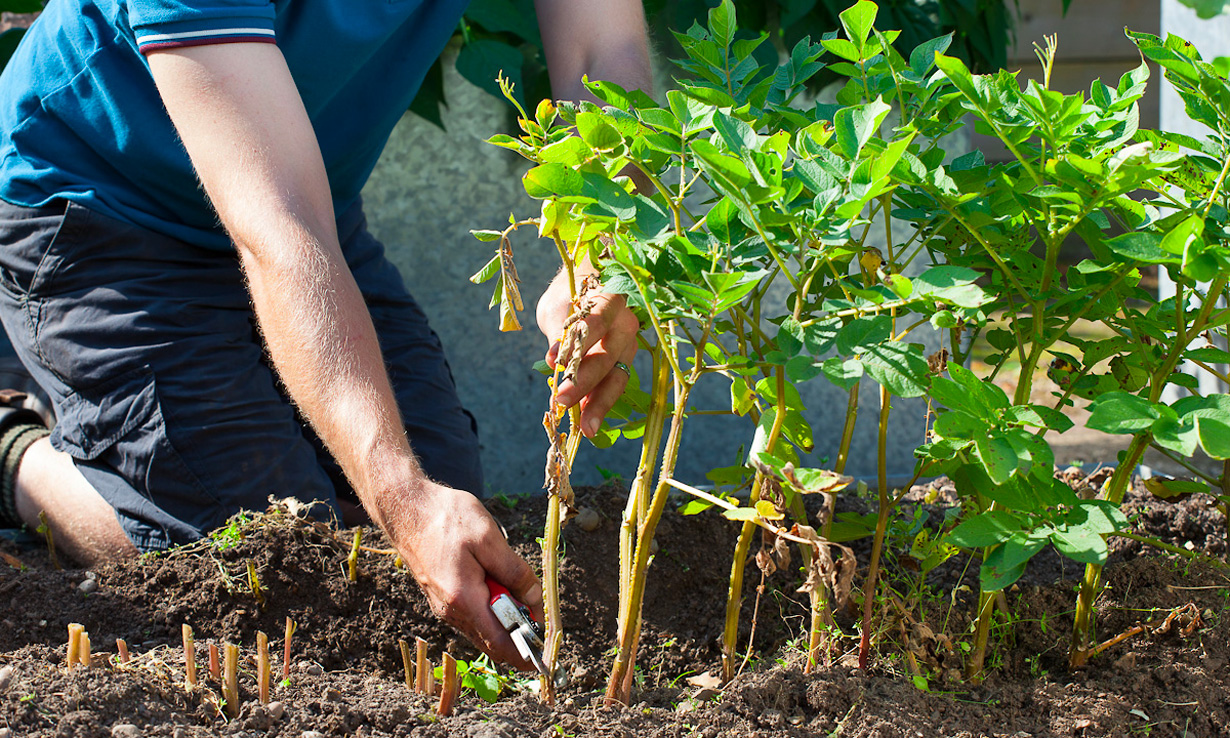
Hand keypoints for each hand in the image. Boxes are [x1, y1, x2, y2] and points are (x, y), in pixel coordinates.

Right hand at [391, 481, 542, 669]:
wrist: (407, 508)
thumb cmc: (447, 518)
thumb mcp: (489, 537)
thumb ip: (514, 571)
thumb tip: (535, 600)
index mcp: (464, 599)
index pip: (500, 644)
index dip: (527, 650)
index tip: (548, 643)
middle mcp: (451, 612)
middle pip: (494, 639)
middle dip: (520, 630)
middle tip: (540, 607)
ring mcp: (445, 608)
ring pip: (484, 628)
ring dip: (506, 616)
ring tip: (519, 587)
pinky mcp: (443, 599)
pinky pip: (474, 616)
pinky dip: (492, 608)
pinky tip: (499, 583)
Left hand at [537, 272, 639, 437]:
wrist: (587, 288)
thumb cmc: (569, 295)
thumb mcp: (557, 308)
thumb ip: (559, 333)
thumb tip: (555, 361)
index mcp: (610, 300)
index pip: (595, 323)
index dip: (575, 345)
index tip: (552, 361)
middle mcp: (626, 323)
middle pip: (607, 356)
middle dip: (584, 382)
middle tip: (562, 401)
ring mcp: (629, 344)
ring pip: (617, 376)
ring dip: (599, 403)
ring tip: (586, 428)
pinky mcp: (624, 361)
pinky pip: (614, 384)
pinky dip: (600, 403)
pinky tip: (588, 422)